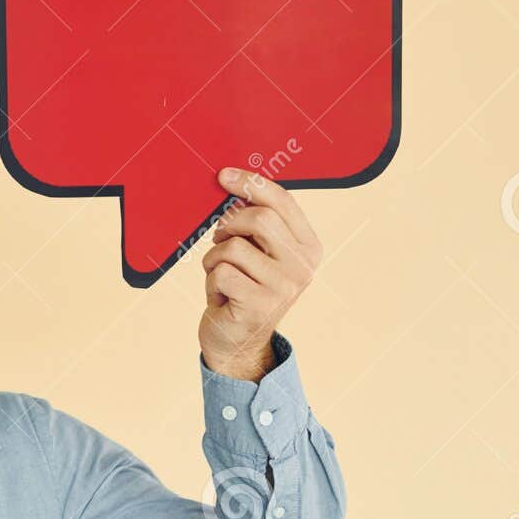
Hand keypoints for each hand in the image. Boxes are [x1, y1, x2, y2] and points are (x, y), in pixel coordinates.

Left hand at [198, 167, 322, 381]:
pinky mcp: (260, 305)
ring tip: (221, 276)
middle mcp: (303, 266)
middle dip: (229, 225)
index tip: (223, 175)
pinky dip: (210, 281)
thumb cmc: (241, 289)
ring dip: (214, 258)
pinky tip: (221, 296)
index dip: (250, 183)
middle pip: (260, 219)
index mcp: (308, 246)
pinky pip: (221, 273)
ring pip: (234, 248)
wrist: (237, 343)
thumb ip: (255, 224)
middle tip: (219, 239)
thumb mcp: (255, 253)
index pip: (282, 201)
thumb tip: (232, 184)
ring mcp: (284, 287)